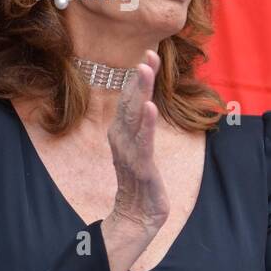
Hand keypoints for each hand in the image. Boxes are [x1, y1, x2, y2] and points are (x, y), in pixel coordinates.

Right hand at [105, 49, 169, 232]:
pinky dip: (145, 123)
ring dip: (140, 91)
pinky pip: (143, 141)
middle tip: (147, 54)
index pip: (131, 98)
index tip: (149, 53)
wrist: (136, 216)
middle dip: (140, 78)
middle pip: (130, 101)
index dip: (140, 77)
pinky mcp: (141, 166)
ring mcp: (130, 151)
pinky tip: (149, 107)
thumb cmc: (139, 181)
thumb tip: (142, 102)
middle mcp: (121, 138)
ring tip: (145, 70)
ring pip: (134, 116)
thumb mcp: (138, 148)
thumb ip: (138, 125)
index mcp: (122, 131)